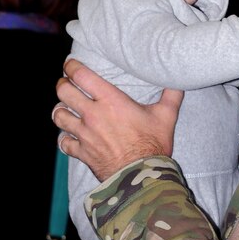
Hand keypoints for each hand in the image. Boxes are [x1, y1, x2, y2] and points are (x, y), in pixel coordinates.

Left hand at [52, 59, 183, 180]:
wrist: (141, 176)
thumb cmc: (153, 144)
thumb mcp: (166, 116)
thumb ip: (171, 95)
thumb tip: (179, 81)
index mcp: (111, 101)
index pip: (81, 76)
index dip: (71, 66)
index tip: (70, 63)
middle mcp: (92, 115)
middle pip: (64, 92)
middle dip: (62, 84)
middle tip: (66, 82)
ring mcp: (84, 134)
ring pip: (59, 116)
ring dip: (60, 109)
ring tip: (65, 107)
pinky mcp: (82, 152)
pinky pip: (64, 142)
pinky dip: (64, 137)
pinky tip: (69, 135)